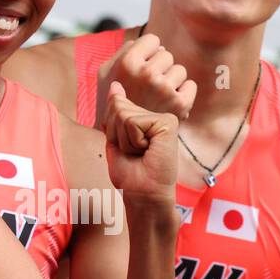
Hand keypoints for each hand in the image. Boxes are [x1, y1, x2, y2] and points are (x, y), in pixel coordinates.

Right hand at [95, 32, 196, 124]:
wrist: (123, 138)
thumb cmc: (113, 101)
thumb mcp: (105, 72)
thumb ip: (124, 51)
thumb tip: (156, 45)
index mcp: (128, 63)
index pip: (153, 40)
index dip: (147, 52)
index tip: (140, 66)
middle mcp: (147, 74)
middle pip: (166, 54)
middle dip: (159, 66)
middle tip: (147, 85)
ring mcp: (164, 89)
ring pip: (179, 70)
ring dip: (171, 80)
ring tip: (156, 95)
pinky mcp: (180, 104)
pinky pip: (191, 85)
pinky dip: (183, 93)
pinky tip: (169, 101)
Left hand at [101, 81, 178, 206]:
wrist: (143, 193)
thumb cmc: (130, 172)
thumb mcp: (115, 139)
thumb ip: (115, 113)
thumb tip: (116, 85)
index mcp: (144, 119)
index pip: (115, 105)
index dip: (111, 129)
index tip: (126, 148)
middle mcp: (156, 115)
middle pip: (118, 107)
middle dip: (116, 134)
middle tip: (133, 153)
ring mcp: (163, 118)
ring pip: (124, 115)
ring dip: (125, 140)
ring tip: (140, 153)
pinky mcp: (168, 122)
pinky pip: (133, 122)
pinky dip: (133, 141)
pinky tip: (147, 151)